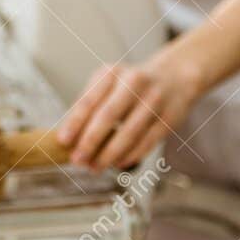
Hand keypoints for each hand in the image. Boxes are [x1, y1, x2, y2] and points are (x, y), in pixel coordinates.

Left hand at [55, 48, 205, 171]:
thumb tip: (69, 138)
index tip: (63, 141)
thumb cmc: (131, 85)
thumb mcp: (109, 83)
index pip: (89, 100)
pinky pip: (147, 142)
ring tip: (95, 167)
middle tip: (78, 160)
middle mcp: (134, 82)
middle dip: (90, 142)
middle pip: (108, 116)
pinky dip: (130, 156)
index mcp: (112, 72)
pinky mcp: (169, 118)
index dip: (74, 123)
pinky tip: (117, 164)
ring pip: (129, 132)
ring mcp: (154, 100)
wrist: (176, 76)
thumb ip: (89, 105)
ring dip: (109, 154)